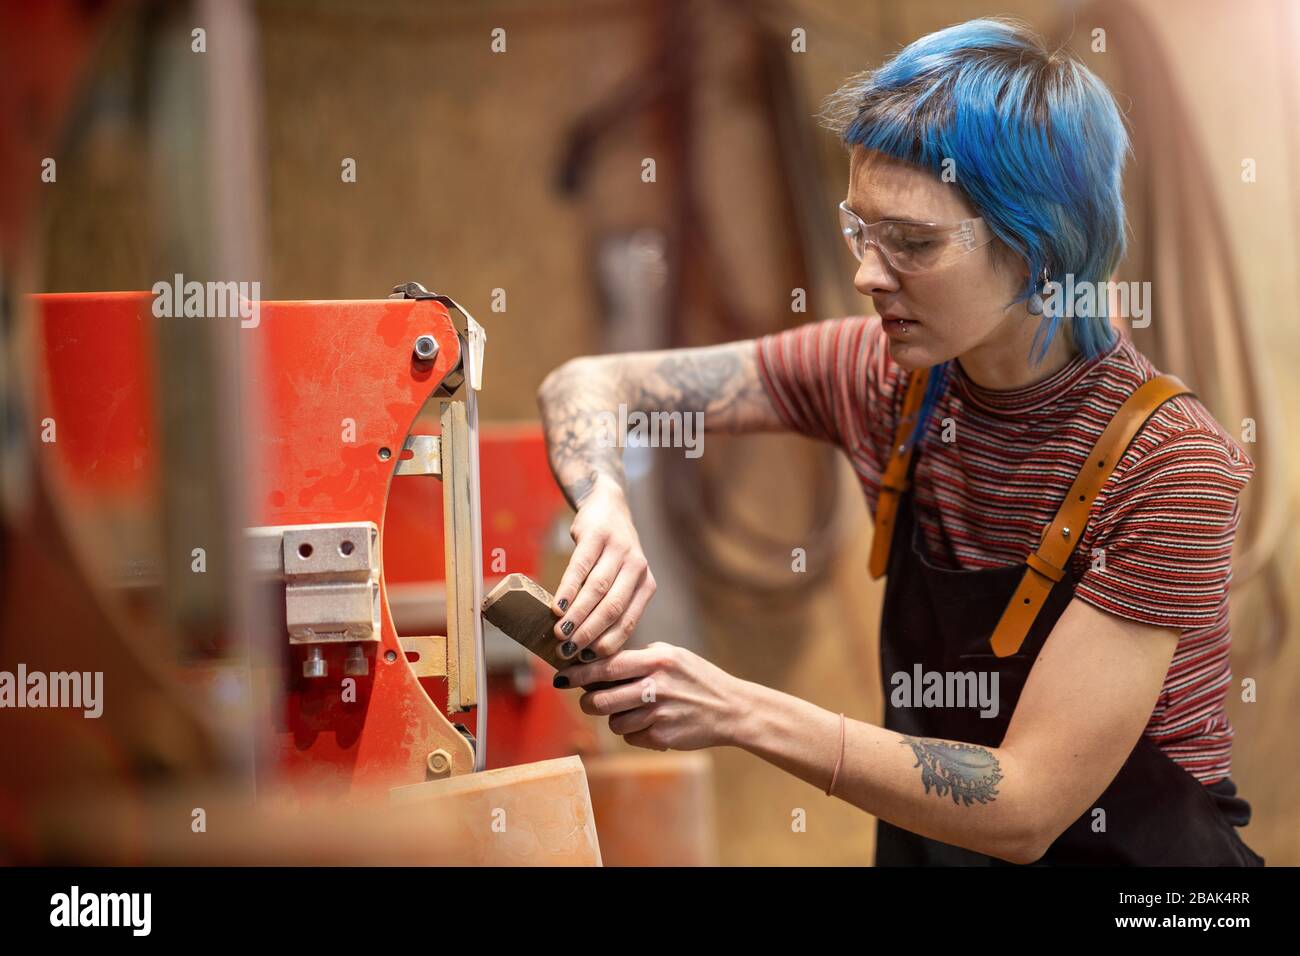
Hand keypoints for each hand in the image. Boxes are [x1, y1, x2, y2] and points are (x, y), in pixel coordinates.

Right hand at [551, 485, 655, 661]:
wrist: (608, 505)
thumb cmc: (611, 554)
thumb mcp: (622, 578)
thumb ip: (611, 606)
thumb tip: (587, 649)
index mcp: (646, 584)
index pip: (629, 621)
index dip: (608, 644)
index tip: (588, 661)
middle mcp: (637, 568)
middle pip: (613, 608)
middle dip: (590, 634)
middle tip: (569, 652)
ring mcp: (618, 550)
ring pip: (597, 589)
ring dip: (577, 615)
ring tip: (560, 633)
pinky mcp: (597, 536)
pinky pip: (581, 567)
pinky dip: (568, 589)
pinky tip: (557, 606)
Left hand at [555, 642, 748, 751]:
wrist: (730, 709)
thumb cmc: (697, 678)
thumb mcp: (673, 655)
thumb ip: (639, 656)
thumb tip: (597, 661)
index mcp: (657, 660)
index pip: (606, 666)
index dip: (578, 673)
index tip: (561, 677)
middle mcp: (656, 686)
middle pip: (601, 700)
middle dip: (588, 702)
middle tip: (589, 701)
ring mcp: (659, 714)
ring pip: (614, 722)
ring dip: (615, 718)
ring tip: (632, 710)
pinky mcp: (663, 738)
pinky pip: (631, 738)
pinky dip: (634, 732)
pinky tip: (652, 723)